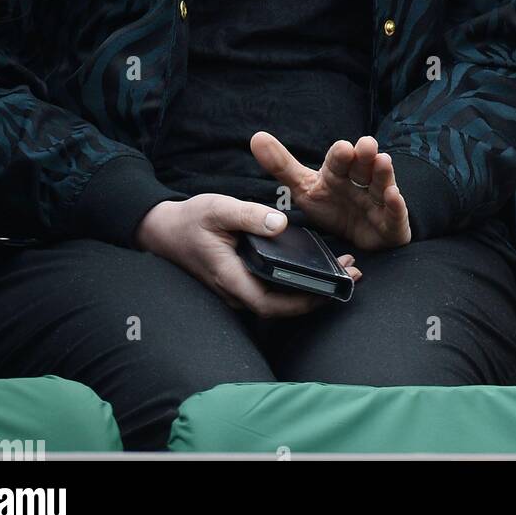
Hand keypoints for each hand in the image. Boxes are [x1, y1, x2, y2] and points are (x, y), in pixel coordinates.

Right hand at [135, 194, 361, 318]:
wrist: (164, 229)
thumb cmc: (191, 219)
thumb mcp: (219, 209)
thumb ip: (249, 215)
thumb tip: (280, 224)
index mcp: (231, 277)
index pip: (271, 304)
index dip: (302, 303)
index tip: (331, 291)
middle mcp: (236, 290)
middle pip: (282, 306)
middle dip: (318, 296)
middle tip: (351, 276)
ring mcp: (239, 288)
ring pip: (279, 298)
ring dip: (311, 288)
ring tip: (343, 270)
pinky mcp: (243, 279)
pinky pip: (273, 288)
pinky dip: (298, 280)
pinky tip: (317, 265)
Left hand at [250, 132, 410, 250]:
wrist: (358, 236)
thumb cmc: (333, 206)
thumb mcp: (304, 188)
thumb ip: (281, 165)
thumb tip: (256, 137)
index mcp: (339, 172)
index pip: (339, 159)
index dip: (341, 154)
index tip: (342, 149)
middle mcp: (361, 182)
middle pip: (363, 166)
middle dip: (365, 156)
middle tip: (366, 146)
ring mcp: (378, 202)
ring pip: (381, 184)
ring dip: (383, 174)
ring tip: (383, 162)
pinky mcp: (391, 224)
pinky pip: (395, 214)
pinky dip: (396, 205)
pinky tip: (393, 196)